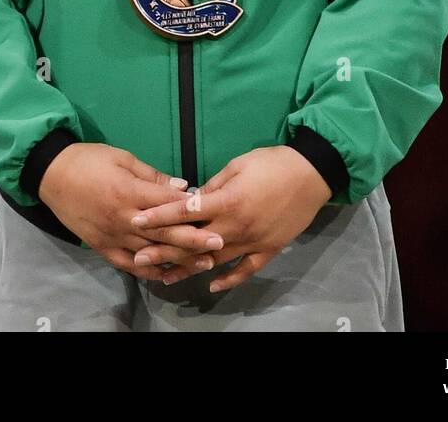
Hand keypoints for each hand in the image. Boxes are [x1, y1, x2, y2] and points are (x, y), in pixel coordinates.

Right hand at [38, 143, 226, 281]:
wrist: (52, 175)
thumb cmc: (89, 160)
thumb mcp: (122, 158)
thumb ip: (152, 176)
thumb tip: (181, 187)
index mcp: (129, 193)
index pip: (167, 205)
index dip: (192, 211)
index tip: (216, 214)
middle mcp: (123, 219)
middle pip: (164, 233)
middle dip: (194, 239)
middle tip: (219, 243)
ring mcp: (112, 236)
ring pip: (150, 253)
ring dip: (178, 259)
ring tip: (203, 263)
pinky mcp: (102, 247)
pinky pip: (128, 264)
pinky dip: (148, 271)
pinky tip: (166, 275)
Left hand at [127, 146, 333, 290]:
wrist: (311, 174)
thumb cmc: (272, 162)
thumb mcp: (238, 164)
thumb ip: (213, 184)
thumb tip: (192, 197)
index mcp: (226, 201)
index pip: (184, 211)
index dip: (158, 216)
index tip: (136, 221)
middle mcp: (235, 227)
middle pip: (193, 241)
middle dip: (164, 249)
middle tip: (139, 257)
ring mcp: (252, 242)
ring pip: (213, 261)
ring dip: (188, 269)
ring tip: (164, 276)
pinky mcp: (268, 250)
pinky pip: (245, 269)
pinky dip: (228, 278)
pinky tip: (212, 285)